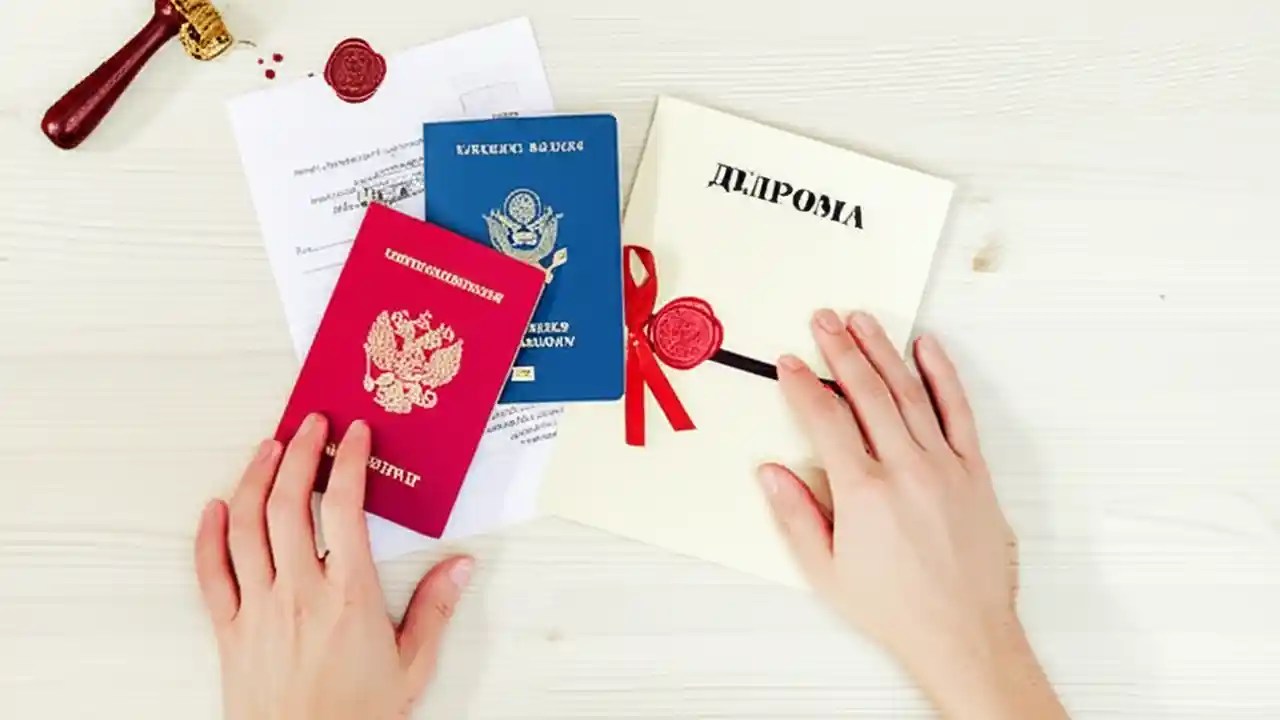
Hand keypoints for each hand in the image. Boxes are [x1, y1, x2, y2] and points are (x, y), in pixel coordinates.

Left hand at [194, 415, 471, 719]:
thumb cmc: (356, 716)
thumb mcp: (411, 665)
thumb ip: (435, 609)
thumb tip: (460, 566)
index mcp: (348, 596)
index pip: (345, 509)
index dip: (348, 463)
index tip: (354, 435)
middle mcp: (299, 593)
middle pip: (288, 504)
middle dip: (297, 454)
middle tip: (309, 425)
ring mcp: (258, 609)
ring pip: (245, 526)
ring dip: (255, 479)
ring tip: (267, 450)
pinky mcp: (229, 630)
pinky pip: (210, 573)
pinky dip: (209, 534)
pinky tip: (217, 507)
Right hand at [760, 310, 1066, 719]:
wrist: (963, 634)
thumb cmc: (895, 609)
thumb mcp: (826, 572)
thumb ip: (796, 516)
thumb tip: (770, 472)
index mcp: (863, 493)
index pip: (825, 419)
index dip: (803, 385)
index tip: (789, 362)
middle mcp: (905, 470)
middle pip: (867, 393)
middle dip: (841, 350)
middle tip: (823, 319)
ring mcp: (944, 466)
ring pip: (909, 392)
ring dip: (883, 352)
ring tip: (862, 321)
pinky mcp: (974, 472)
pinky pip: (958, 412)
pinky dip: (943, 376)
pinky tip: (927, 349)